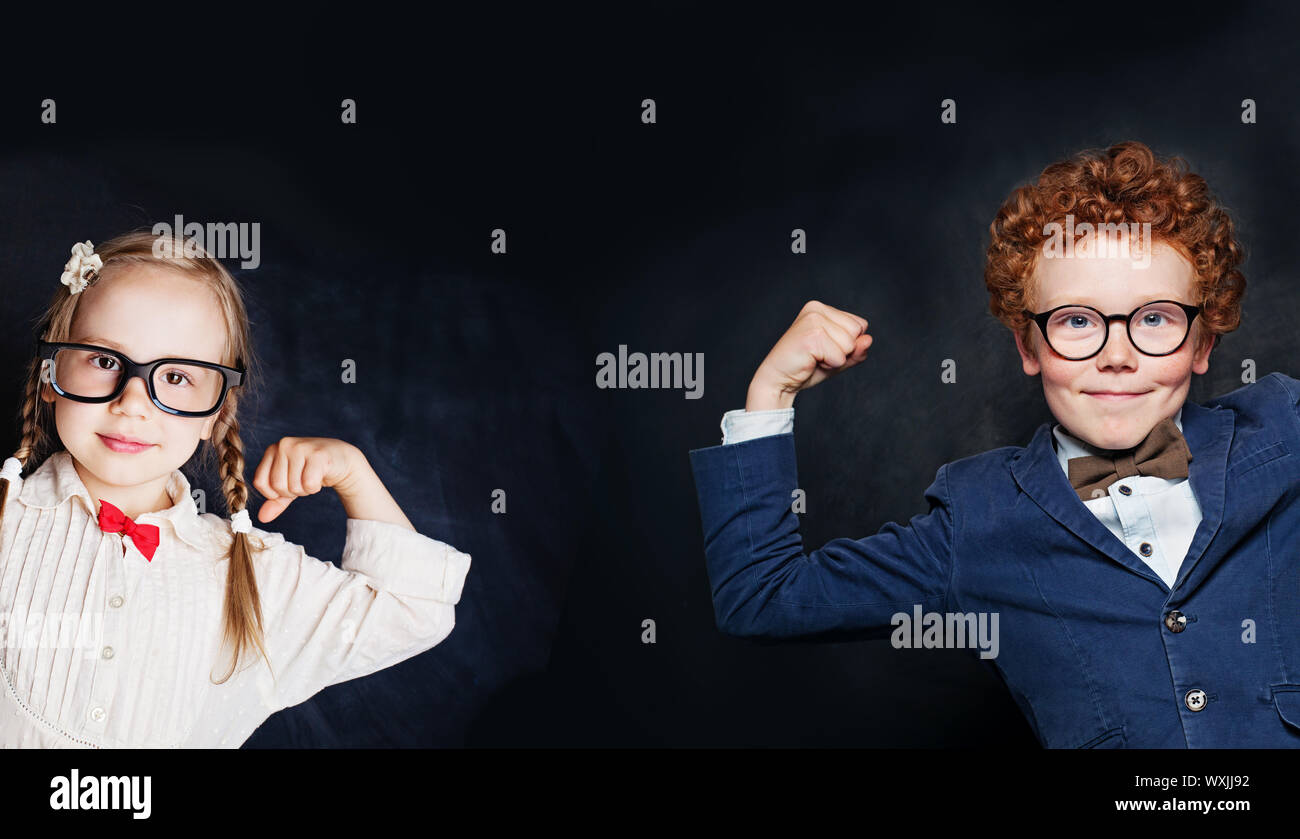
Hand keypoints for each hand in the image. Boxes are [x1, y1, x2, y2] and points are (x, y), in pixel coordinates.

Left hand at [251, 437, 360, 522]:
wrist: (342, 459)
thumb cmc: (313, 470)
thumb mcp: (290, 483)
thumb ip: (276, 499)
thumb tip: (262, 517)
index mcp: (273, 450)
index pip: (260, 482)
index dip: (274, 493)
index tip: (288, 486)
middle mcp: (284, 445)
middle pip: (277, 485)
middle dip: (292, 492)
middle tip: (303, 482)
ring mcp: (300, 448)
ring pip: (293, 486)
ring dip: (305, 490)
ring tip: (313, 478)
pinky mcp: (318, 454)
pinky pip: (309, 484)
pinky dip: (314, 487)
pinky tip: (320, 477)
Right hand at [746, 300, 871, 410]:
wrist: (779, 382)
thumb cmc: (806, 368)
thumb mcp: (838, 358)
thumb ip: (857, 350)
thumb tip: (868, 339)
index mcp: (822, 309)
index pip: (860, 325)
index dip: (848, 344)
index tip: (824, 350)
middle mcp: (817, 309)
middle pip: (857, 332)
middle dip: (843, 351)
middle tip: (818, 356)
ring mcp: (813, 320)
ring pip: (850, 345)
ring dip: (835, 359)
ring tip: (814, 359)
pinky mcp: (812, 335)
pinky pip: (839, 357)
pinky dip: (829, 366)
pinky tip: (810, 362)